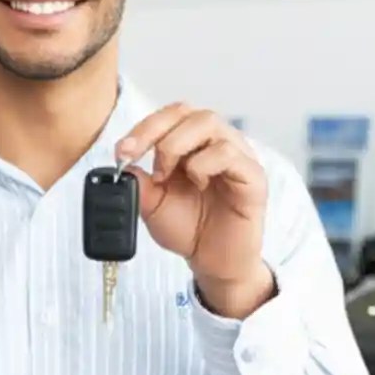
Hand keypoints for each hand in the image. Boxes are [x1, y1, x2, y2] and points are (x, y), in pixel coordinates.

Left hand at [117, 104, 273, 317]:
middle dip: (155, 131)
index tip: (121, 151)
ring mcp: (237, 156)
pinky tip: (198, 183)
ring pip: (209, 123)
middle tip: (137, 158)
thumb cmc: (189, 228)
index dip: (144, 127)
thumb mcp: (152, 203)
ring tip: (166, 176)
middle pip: (188, 111)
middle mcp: (216, 143)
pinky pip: (230, 153)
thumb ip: (138, 181)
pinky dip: (204, 164)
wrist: (213, 263)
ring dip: (177, 146)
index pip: (171, 115)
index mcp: (192, 144)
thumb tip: (122, 163)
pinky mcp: (253, 176)